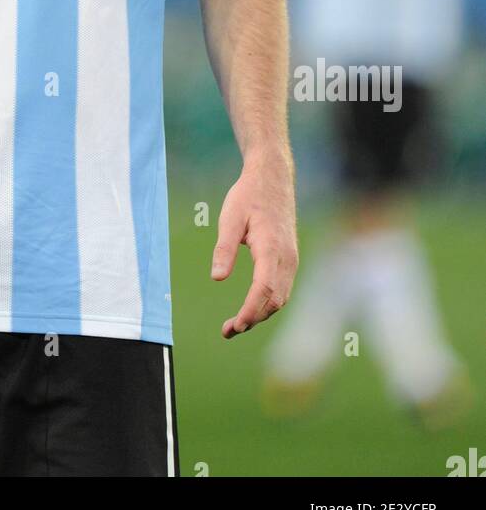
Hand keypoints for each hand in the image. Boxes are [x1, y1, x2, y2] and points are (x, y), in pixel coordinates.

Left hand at [211, 151, 297, 338]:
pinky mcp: (289, 259)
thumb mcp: (230, 217)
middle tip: (227, 331)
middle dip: (252, 319)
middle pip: (274, 300)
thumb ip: (224, 248)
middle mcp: (286, 258)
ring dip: (260, 314)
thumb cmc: (248, 196)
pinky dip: (268, 304)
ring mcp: (291, 259)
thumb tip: (217, 278)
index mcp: (271, 249)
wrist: (272, 178)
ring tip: (235, 324)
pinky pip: (282, 289)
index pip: (264, 290)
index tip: (235, 325)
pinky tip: (251, 308)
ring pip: (280, 298)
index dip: (250, 311)